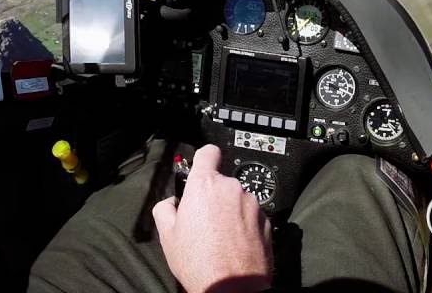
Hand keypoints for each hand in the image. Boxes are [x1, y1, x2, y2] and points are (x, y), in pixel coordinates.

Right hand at [153, 145, 272, 292]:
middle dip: (212, 197)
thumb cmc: (198, 261)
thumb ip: (165, 208)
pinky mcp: (267, 220)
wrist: (233, 287)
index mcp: (205, 185)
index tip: (201, 169)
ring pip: (236, 200)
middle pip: (221, 183)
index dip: (203, 159)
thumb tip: (170, 202)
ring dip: (229, 212)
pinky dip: (244, 225)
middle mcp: (231, 188)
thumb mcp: (168, 235)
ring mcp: (252, 203)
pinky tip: (235, 245)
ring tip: (219, 238)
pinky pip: (251, 215)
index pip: (208, 153)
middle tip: (202, 222)